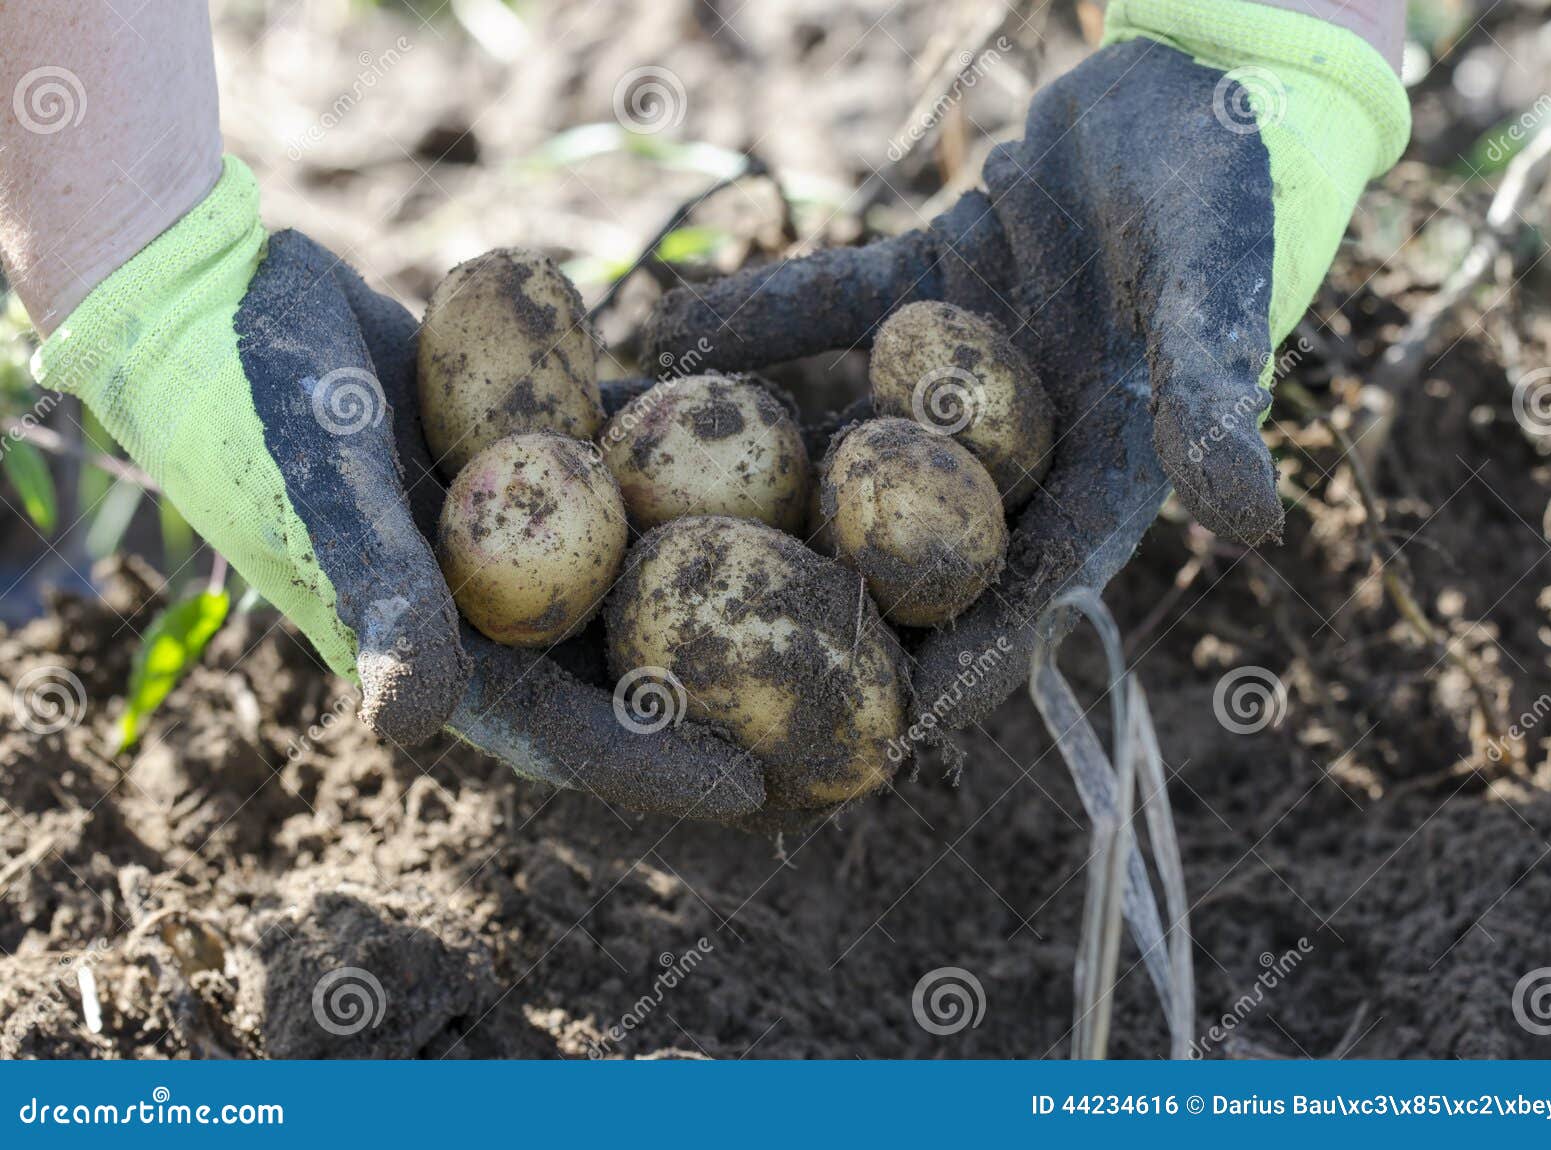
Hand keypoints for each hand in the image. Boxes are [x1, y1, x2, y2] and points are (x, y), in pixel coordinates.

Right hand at [35, 158, 763, 819]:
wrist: (228, 304)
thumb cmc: (261, 411)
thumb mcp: (322, 501)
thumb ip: (376, 600)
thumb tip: (414, 726)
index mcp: (444, 654)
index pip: (565, 731)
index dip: (653, 764)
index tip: (753, 786)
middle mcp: (497, 608)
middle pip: (631, 670)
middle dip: (725, 699)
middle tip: (834, 720)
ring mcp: (527, 535)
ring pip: (649, 578)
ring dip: (735, 593)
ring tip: (840, 603)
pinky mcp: (546, 460)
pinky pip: (639, 478)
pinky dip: (704, 480)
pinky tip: (792, 470)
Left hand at [643, 0, 1408, 739]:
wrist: (1188, 77)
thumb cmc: (1221, 189)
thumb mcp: (1214, 293)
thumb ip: (1213, 399)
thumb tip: (1250, 522)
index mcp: (1109, 461)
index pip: (1041, 579)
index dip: (977, 651)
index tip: (904, 722)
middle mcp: (1031, 433)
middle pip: (934, 532)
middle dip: (857, 593)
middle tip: (763, 653)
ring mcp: (969, 364)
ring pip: (866, 431)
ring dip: (782, 464)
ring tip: (681, 512)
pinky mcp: (929, 288)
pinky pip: (835, 313)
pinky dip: (766, 318)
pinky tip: (675, 335)